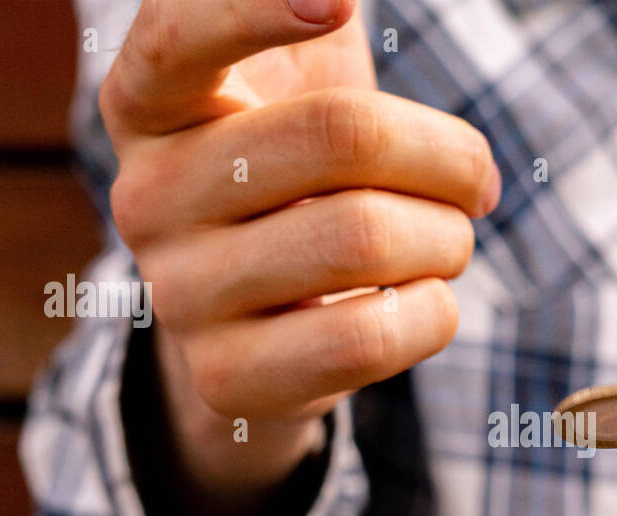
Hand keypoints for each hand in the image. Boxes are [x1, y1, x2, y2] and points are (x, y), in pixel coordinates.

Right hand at [98, 0, 499, 515]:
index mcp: (149, 103)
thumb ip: (321, 14)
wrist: (271, 321)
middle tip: (473, 182)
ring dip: (448, 240)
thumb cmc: (302, 177)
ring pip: (367, 241)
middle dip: (448, 157)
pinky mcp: (226, 377)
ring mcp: (178, 294)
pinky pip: (371, 336)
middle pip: (342, 136)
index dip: (259, 6)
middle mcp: (143, 195)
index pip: (180, 34)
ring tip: (445, 243)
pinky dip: (435, 313)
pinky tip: (422, 302)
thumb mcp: (297, 76)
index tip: (343, 6)